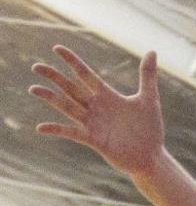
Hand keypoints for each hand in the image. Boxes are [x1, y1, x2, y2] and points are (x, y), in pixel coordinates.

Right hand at [31, 46, 163, 177]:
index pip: (85, 74)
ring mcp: (93, 124)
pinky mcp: (94, 140)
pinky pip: (72, 133)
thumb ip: (147, 76)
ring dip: (51, 98)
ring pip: (68, 107)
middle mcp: (97, 108)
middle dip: (54, 77)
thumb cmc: (150, 130)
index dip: (72, 61)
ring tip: (33, 89)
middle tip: (36, 67)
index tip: (57, 48)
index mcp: (107, 96)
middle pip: (71, 88)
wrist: (152, 157)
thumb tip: (152, 51)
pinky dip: (56, 129)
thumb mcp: (149, 100)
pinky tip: (40, 127)